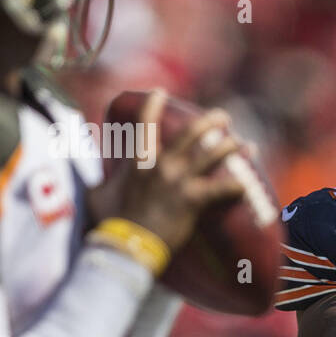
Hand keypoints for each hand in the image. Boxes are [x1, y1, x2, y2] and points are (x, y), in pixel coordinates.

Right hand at [111, 89, 246, 253]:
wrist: (125, 245)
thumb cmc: (109, 222)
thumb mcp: (95, 195)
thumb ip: (96, 183)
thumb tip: (85, 183)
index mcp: (139, 161)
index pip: (145, 124)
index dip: (153, 104)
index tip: (160, 92)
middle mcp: (162, 165)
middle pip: (192, 134)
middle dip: (210, 121)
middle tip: (224, 116)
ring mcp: (179, 181)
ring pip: (213, 155)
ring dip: (232, 147)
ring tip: (247, 144)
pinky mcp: (193, 200)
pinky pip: (223, 189)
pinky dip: (238, 186)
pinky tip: (250, 183)